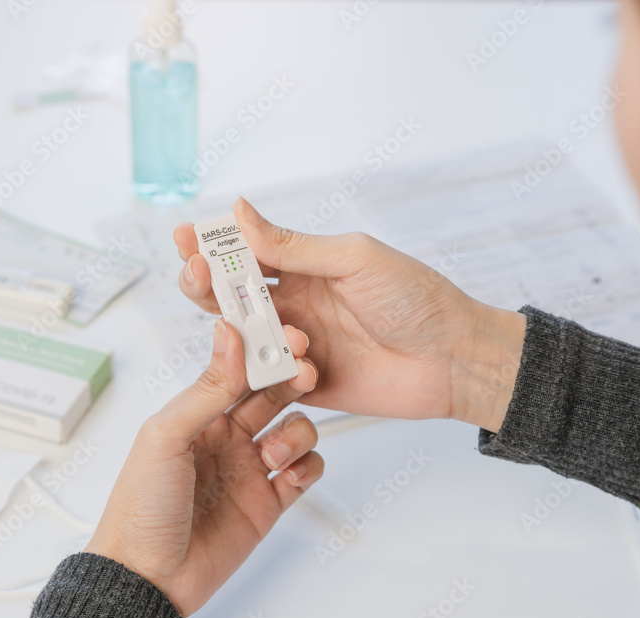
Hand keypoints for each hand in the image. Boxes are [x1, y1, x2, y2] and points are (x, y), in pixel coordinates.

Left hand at [84, 319, 321, 616]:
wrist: (147, 577)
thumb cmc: (140, 507)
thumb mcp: (167, 436)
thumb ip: (207, 388)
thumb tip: (229, 336)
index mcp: (198, 415)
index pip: (240, 369)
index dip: (265, 351)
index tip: (287, 338)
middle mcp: (227, 438)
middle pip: (274, 393)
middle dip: (293, 379)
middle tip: (304, 373)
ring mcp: (249, 470)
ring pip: (296, 430)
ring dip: (297, 432)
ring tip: (274, 453)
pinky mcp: (268, 503)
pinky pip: (304, 472)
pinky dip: (308, 466)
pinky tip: (289, 474)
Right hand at [174, 197, 526, 431]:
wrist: (454, 358)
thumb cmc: (415, 298)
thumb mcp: (354, 260)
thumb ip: (293, 246)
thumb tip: (240, 212)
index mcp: (304, 267)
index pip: (244, 253)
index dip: (211, 245)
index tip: (186, 237)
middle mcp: (294, 304)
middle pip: (229, 297)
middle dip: (207, 287)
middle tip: (202, 280)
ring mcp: (299, 345)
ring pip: (245, 341)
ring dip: (251, 336)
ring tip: (294, 336)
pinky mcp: (308, 384)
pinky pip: (271, 381)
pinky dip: (280, 373)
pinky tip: (313, 368)